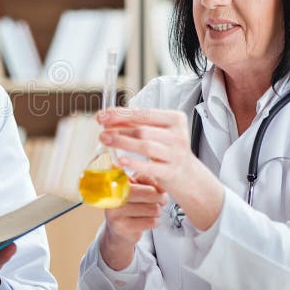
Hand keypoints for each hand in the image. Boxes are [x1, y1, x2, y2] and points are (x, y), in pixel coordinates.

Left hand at [97, 107, 224, 230]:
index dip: (121, 114)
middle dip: (118, 129)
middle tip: (101, 130)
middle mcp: (178, 136)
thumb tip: (108, 117)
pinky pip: (149, 166)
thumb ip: (138, 124)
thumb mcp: (158, 133)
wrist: (188, 176)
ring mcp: (176, 154)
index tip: (103, 115)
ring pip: (145, 146)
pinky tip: (120, 160)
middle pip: (143, 130)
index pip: (144, 114)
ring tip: (105, 140)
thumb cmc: (169, 151)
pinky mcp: (171, 172)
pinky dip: (133, 162)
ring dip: (121, 142)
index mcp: (175, 119)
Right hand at [100, 181, 167, 270]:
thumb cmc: (129, 204)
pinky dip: (155, 222)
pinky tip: (147, 220)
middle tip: (160, 201)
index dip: (155, 186)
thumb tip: (161, 187)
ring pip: (153, 209)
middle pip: (150, 194)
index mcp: (116, 183)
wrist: (118, 228)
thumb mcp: (136, 186)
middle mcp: (114, 196)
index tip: (158, 191)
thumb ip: (147, 179)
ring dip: (157, 212)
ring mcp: (116, 213)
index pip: (142, 178)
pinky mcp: (123, 227)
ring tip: (150, 212)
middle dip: (160, 199)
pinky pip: (151, 222)